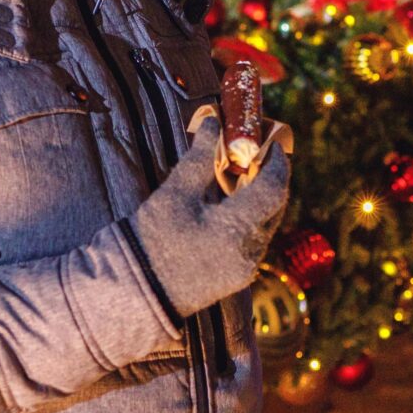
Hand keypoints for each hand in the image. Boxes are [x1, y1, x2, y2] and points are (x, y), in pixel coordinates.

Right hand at [127, 118, 292, 316]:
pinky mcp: (237, 278)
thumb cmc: (151, 239)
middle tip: (260, 155)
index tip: (273, 142)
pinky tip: (233, 205)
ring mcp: (246, 268)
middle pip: (275, 207)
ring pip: (266, 225)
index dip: (277, 162)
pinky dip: (250, 219)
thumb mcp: (175, 193)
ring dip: (261, 199)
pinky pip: (255, 241)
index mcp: (237, 229)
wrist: (135, 291)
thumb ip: (199, 157)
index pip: (274, 188)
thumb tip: (212, 121)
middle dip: (271, 178)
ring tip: (245, 176)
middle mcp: (250, 252)